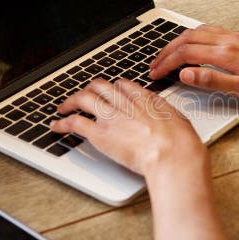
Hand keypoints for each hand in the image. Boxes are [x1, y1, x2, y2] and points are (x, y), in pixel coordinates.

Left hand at [50, 78, 208, 181]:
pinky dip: (62, 123)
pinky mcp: (100, 134)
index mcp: (146, 99)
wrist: (173, 154)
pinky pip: (75, 122)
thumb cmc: (181, 143)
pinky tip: (56, 126)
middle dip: (90, 89)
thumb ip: (167, 117)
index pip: (123, 85)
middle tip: (84, 95)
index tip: (111, 93)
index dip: (114, 88)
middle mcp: (126, 103)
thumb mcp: (179, 121)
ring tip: (63, 108)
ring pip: (84, 98)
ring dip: (70, 102)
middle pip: (101, 87)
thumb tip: (170, 121)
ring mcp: (111, 117)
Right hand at [149, 25, 238, 106]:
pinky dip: (194, 36)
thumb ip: (212, 80)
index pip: (186, 53)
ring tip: (167, 54)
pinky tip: (193, 45)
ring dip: (179, 41)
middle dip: (167, 50)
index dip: (166, 63)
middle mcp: (230, 40)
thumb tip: (186, 74)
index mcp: (227, 53)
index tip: (155, 73)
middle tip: (154, 64)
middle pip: (188, 38)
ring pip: (198, 31)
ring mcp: (236, 36)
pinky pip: (211, 30)